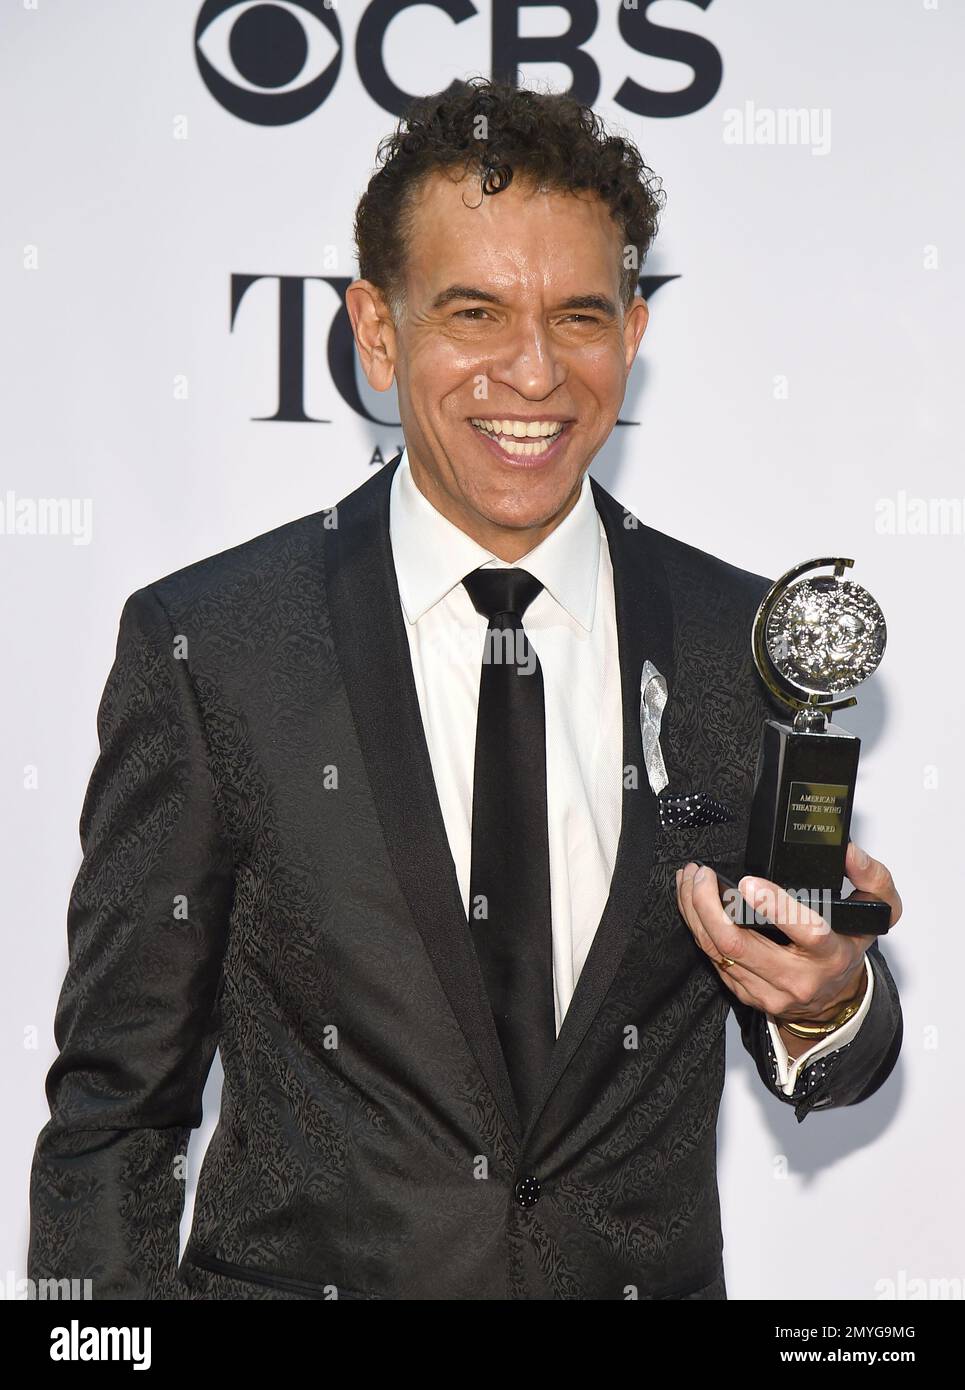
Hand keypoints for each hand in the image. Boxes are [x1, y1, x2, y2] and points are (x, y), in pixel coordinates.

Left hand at [675, 841, 901, 1026]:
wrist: (835, 1000)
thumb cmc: (847, 948)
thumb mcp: (878, 912)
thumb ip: (872, 878)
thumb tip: (848, 851)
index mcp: (830, 954)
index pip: (805, 931)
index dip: (774, 905)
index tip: (748, 882)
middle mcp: (797, 977)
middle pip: (739, 943)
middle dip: (709, 904)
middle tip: (701, 873)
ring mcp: (767, 990)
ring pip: (717, 950)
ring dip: (695, 911)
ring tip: (690, 879)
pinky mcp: (745, 992)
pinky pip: (712, 958)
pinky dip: (696, 926)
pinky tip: (691, 902)